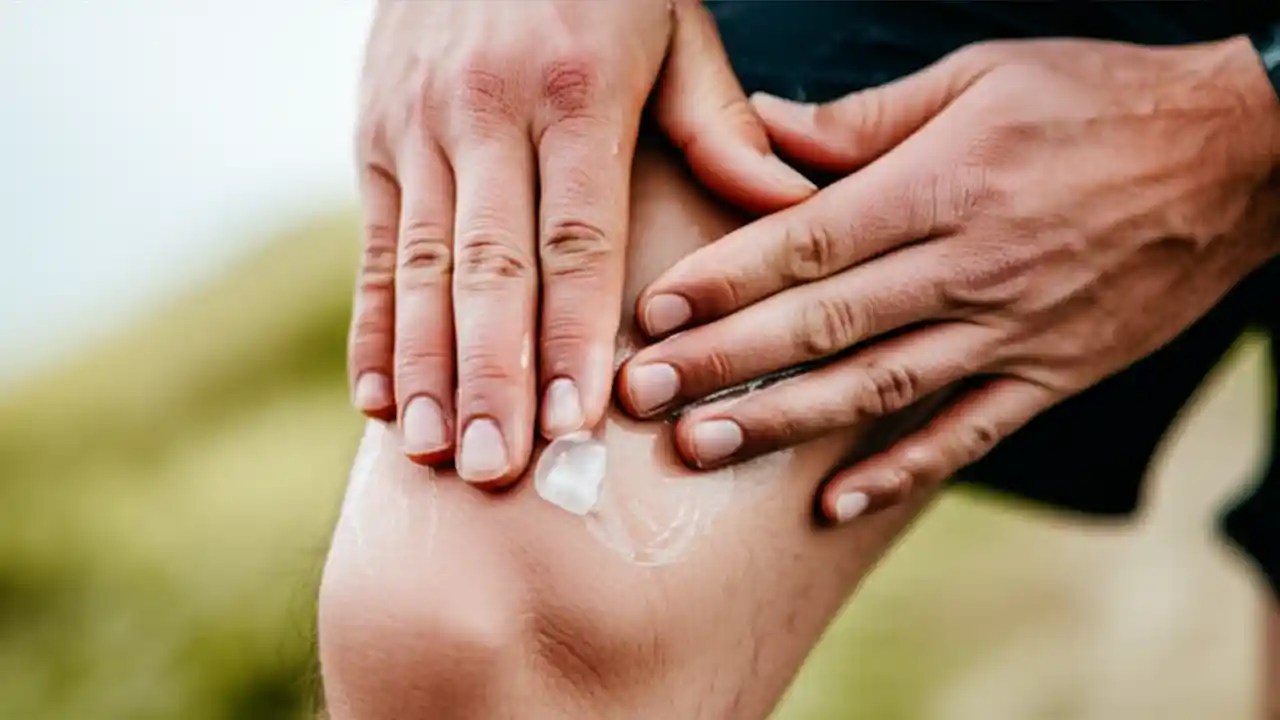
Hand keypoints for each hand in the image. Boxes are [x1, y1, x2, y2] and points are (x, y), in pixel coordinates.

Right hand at [347, 1, 814, 483]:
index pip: (576, 235)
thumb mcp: (673, 25)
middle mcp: (483, 112)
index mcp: (571, 91)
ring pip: (417, 267)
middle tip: (496, 469)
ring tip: (433, 456)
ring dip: (424, 369)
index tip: (576, 420)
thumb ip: (721, 124)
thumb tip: (794, 206)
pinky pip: (370, 246)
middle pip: (488, 267)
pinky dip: (371, 328)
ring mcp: (416, 125)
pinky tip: (375, 399)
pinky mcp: (372, 135)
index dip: (573, 332)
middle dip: (491, 376)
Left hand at [617, 37, 1279, 519]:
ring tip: (705, 446)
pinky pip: (968, 433)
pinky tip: (836, 503)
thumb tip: (765, 129)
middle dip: (726, 362)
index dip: (725, 280)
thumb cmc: (1098, 99)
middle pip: (825, 324)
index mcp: (942, 186)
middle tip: (644, 392)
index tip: (657, 311)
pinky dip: (902, 472)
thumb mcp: (979, 77)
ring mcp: (1012, 330)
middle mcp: (969, 267)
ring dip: (786, 423)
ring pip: (879, 387)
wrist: (1238, 158)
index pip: (808, 242)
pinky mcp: (1052, 373)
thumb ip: (864, 117)